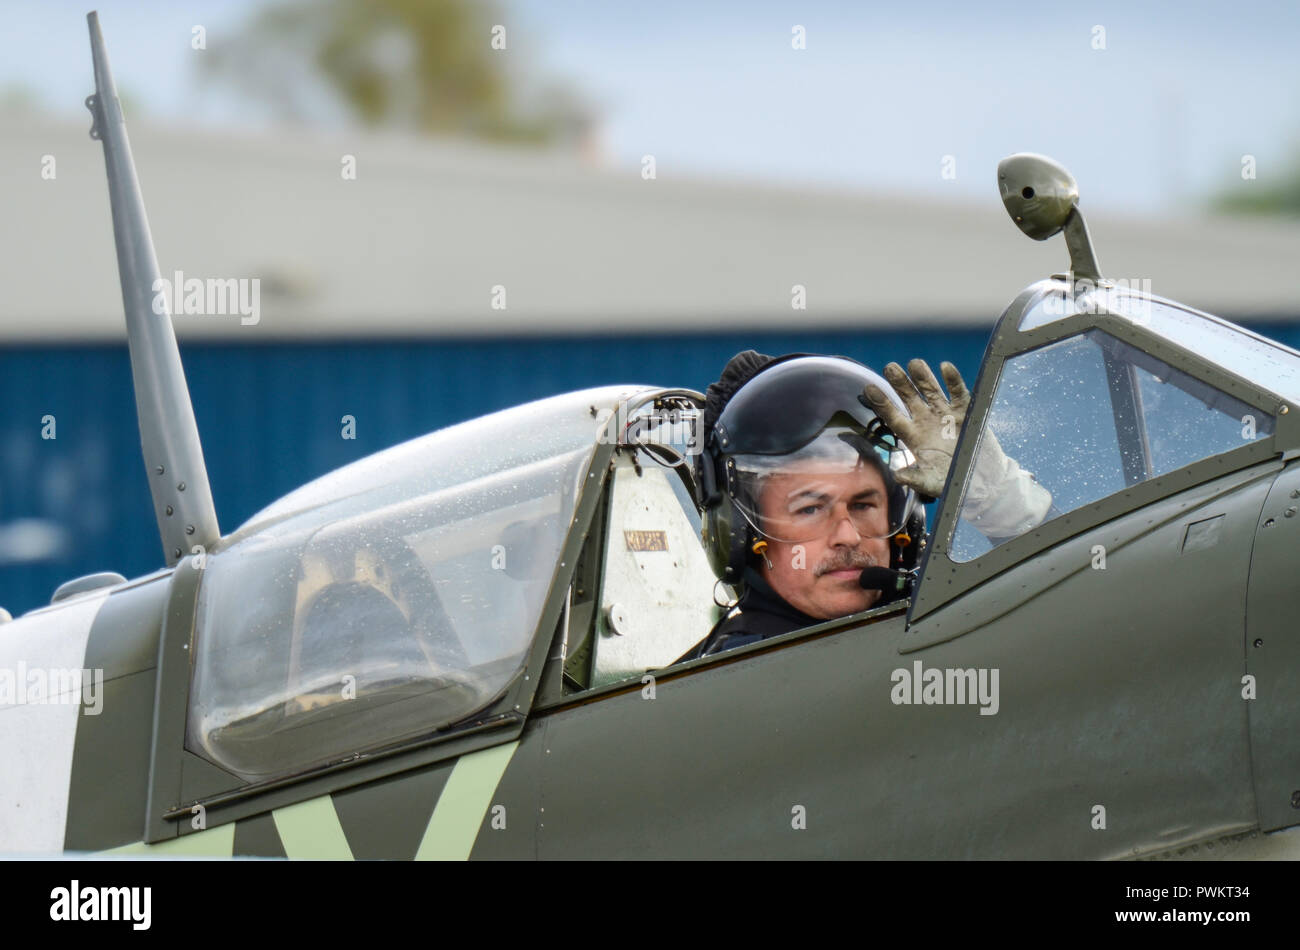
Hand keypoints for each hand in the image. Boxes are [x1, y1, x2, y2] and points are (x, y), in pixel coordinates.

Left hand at [861, 359, 968, 498]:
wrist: (980, 479)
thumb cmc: (950, 479)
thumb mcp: (930, 482)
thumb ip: (915, 478)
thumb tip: (898, 476)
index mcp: (913, 435)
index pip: (893, 416)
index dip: (882, 403)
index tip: (869, 388)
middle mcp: (926, 421)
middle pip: (910, 398)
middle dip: (900, 383)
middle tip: (889, 367)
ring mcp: (945, 414)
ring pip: (931, 391)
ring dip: (924, 377)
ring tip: (914, 363)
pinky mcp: (965, 412)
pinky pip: (958, 393)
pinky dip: (953, 381)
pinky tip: (945, 367)